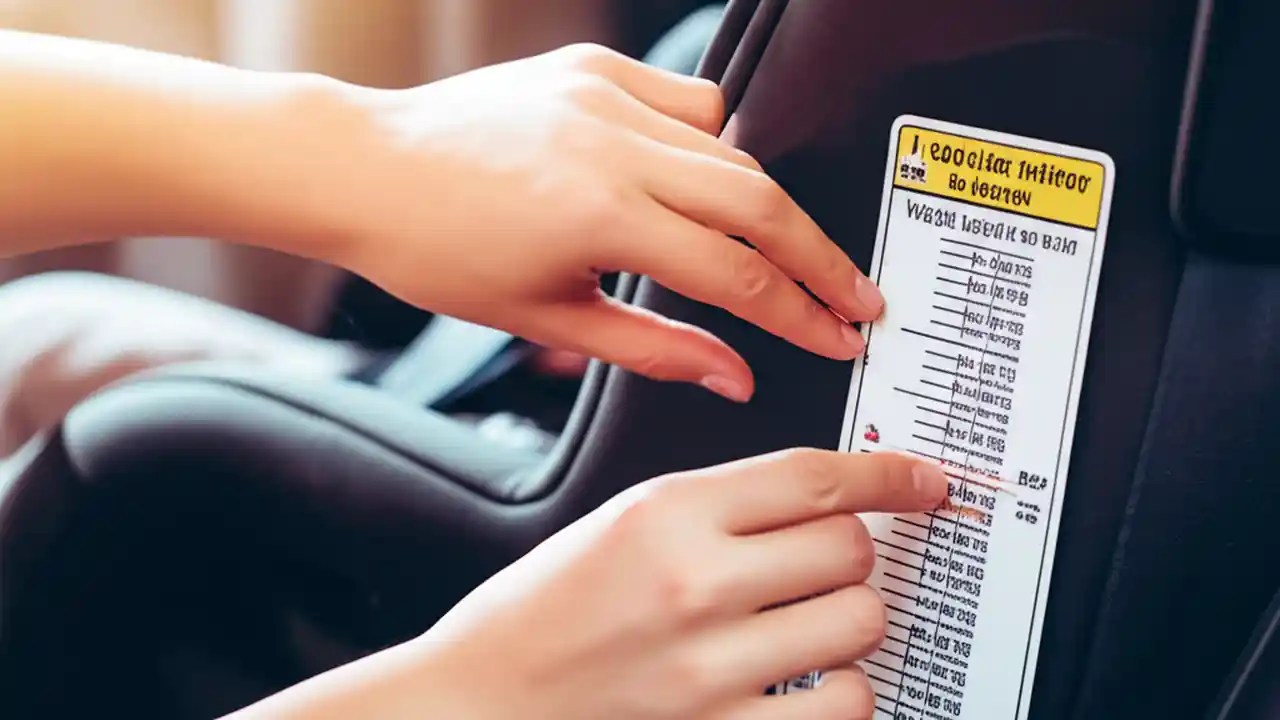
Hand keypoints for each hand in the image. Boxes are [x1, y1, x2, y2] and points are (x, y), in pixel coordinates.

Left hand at [313, 44, 883, 401]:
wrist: (366, 169)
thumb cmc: (435, 249)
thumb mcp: (547, 318)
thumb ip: (655, 349)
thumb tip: (734, 374)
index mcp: (599, 216)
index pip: (737, 274)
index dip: (801, 314)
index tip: (840, 335)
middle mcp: (612, 144)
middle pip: (762, 202)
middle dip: (822, 257)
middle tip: (858, 296)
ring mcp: (605, 96)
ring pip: (733, 147)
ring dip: (766, 204)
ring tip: (779, 251)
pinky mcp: (594, 67)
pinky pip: (692, 100)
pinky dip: (714, 142)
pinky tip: (703, 179)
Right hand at [407, 449, 948, 719]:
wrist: (480, 701)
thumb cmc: (543, 611)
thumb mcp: (621, 523)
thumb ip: (721, 506)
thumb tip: (826, 500)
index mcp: (664, 513)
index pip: (814, 477)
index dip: (889, 476)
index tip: (922, 482)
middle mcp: (692, 584)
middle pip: (849, 545)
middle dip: (853, 551)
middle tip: (823, 564)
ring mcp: (708, 667)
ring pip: (860, 621)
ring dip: (851, 618)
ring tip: (811, 623)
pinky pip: (844, 704)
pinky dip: (844, 690)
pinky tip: (807, 681)